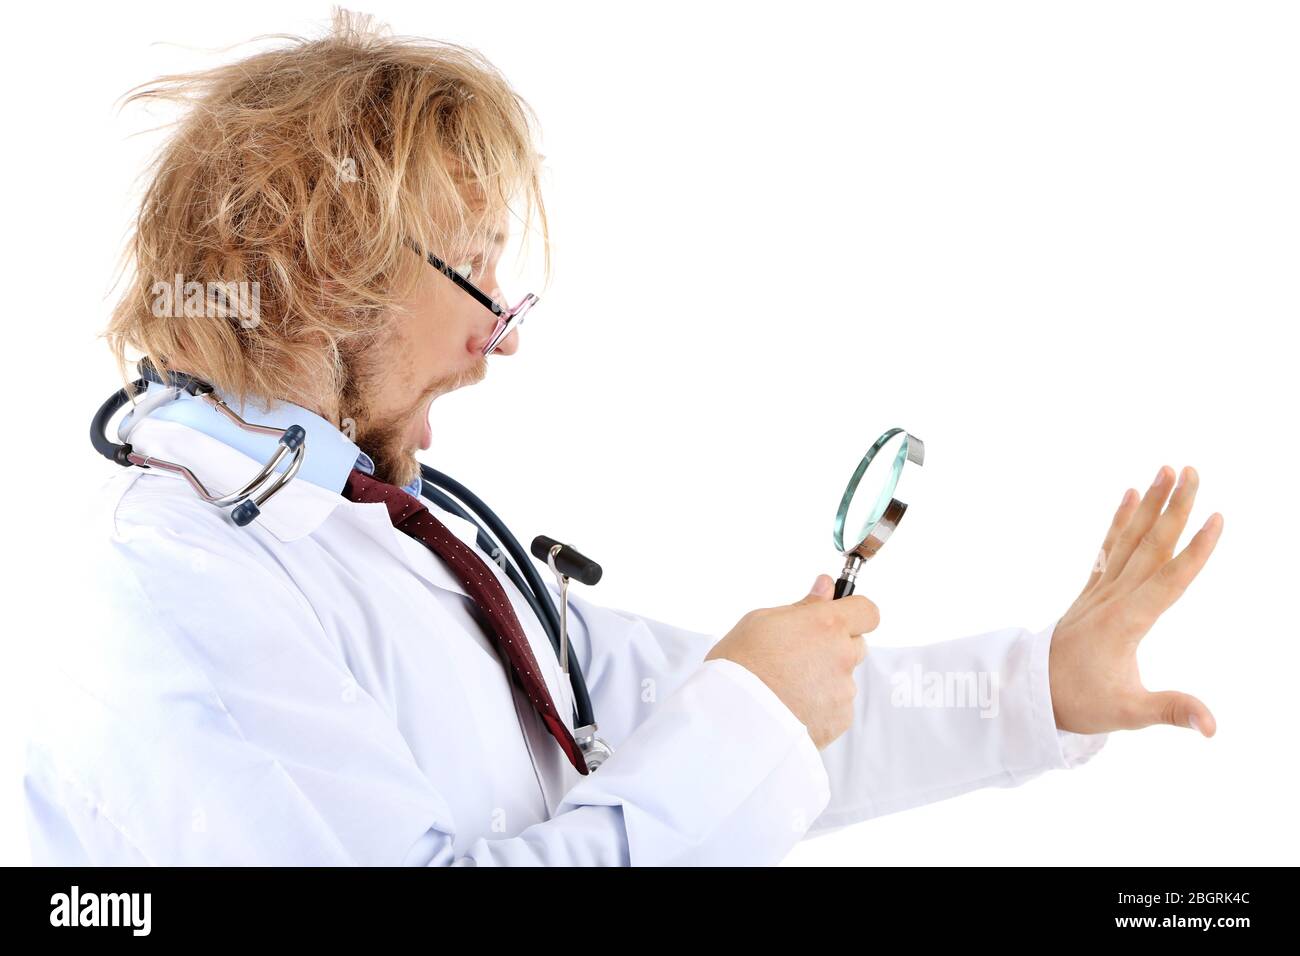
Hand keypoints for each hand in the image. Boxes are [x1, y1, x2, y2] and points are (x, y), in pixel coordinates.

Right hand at [706, 575, 877, 748]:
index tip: (837, 617)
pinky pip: (838, 707)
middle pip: (856, 645)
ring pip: (844, 678)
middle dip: (836, 647)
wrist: (732, 717)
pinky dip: (821, 706)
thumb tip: (826, 586)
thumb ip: (804, 604)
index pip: (867, 611)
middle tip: (801, 655)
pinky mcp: (839, 720)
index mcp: (827, 625)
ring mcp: (844, 691)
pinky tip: (793, 706)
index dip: (854, 613)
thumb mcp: (762, 620)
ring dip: (826, 679)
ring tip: (789, 686)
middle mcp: (843, 656)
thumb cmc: (739, 664)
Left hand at [1049, 465, 1222, 736]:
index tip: (1216, 518)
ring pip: (1130, 539)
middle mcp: (1113, 597)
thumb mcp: (1128, 713)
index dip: (1194, 551)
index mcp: (1127, 622)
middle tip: (1192, 471)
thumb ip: (1171, 711)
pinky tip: (1130, 493)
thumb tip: (1213, 728)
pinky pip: (1108, 548)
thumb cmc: (1080, 703)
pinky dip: (1120, 520)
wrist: (1030, 693)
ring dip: (1150, 504)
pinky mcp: (1092, 591)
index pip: (1168, 580)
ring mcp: (1100, 590)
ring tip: (1166, 469)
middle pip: (1150, 546)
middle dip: (1173, 507)